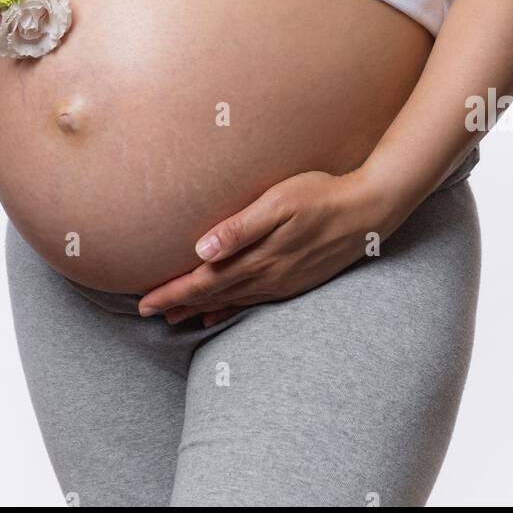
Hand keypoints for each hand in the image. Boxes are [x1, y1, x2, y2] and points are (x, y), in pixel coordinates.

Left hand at [135, 168, 398, 326]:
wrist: (368, 211)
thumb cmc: (320, 196)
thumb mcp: (278, 202)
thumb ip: (239, 227)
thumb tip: (201, 250)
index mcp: (258, 258)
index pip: (204, 281)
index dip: (173, 292)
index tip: (144, 301)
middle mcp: (268, 277)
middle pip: (213, 295)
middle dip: (179, 304)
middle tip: (148, 312)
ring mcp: (283, 283)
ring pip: (232, 302)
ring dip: (201, 308)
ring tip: (176, 317)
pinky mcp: (296, 281)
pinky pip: (254, 303)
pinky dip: (230, 309)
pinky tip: (221, 312)